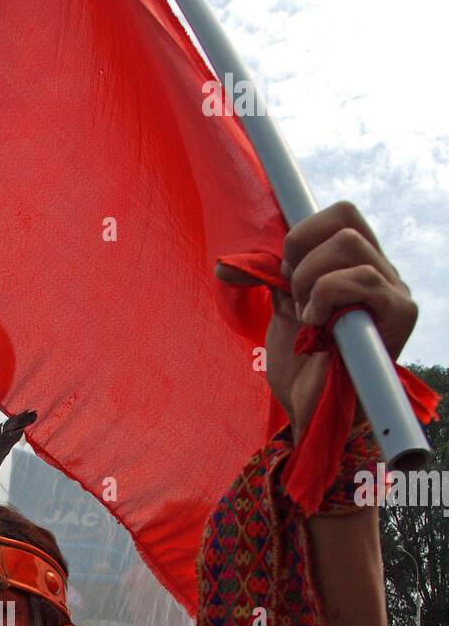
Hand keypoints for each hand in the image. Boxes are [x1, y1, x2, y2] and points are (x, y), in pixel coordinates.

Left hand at [217, 201, 416, 433]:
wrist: (311, 411)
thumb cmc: (301, 367)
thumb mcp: (281, 312)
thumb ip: (271, 280)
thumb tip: (226, 266)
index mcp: (355, 265)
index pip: (340, 214)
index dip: (303, 232)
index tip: (282, 270)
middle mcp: (380, 272)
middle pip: (345, 218)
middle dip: (302, 253)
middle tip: (292, 295)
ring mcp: (392, 291)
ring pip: (349, 245)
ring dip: (310, 279)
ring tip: (306, 316)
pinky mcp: (400, 314)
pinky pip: (361, 278)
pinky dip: (326, 295)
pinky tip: (317, 325)